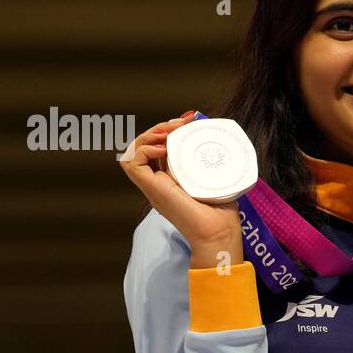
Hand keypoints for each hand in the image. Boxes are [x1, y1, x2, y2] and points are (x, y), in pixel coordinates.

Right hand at [119, 110, 242, 267]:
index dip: (166, 132)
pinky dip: (143, 150)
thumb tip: (215, 139)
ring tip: (169, 132)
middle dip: (159, 128)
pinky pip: (132, 163)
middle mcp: (158, 181)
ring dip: (148, 135)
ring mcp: (153, 185)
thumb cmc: (221, 210)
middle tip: (179, 123)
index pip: (158, 148)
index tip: (188, 121)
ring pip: (133, 152)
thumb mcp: (214, 178)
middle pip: (144, 146)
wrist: (217, 231)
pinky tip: (162, 148)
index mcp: (170, 179)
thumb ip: (211, 164)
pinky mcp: (151, 189)